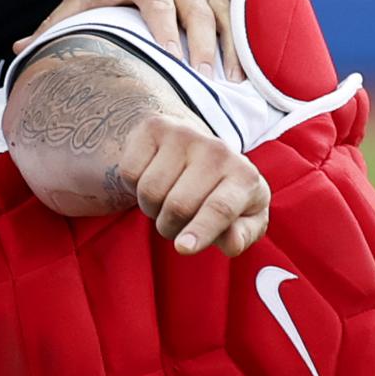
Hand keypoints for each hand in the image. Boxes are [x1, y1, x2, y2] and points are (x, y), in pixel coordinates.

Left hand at [22, 0, 238, 78]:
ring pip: (222, 15)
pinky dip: (243, 41)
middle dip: (203, 47)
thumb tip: (20, 48)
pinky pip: (235, 15)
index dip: (165, 31)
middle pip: (196, 13)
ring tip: (233, 83)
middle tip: (206, 82)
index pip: (158, 5)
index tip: (170, 59)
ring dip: (230, 48)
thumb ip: (56, 21)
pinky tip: (247, 70)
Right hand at [120, 112, 269, 256]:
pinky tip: (153, 177)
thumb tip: (231, 242)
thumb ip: (241, 235)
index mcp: (244, 177)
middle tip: (175, 223)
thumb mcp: (243, 218)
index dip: (201, 230)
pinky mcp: (155, 127)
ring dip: (151, 209)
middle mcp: (218, 151)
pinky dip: (133, 186)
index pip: (220, 208)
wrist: (199, 147)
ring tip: (165, 200)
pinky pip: (130, 173)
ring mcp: (186, 135)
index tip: (183, 248)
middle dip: (170, 227)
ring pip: (150, 191)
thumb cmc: (223, 194)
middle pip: (179, 206)